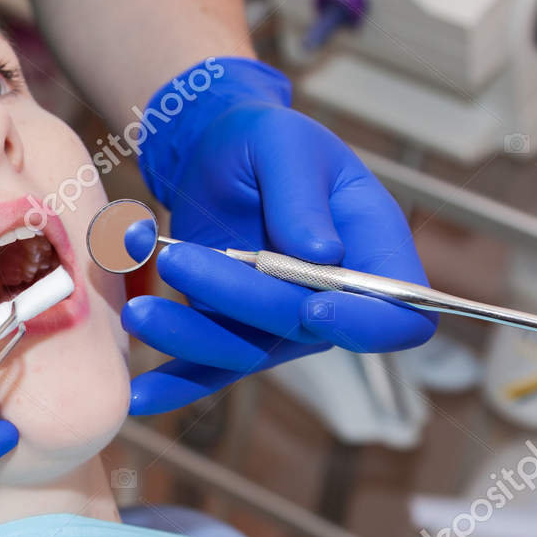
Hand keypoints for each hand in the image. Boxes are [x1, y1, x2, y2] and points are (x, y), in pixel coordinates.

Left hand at [127, 58, 434, 414]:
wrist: (214, 149)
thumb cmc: (264, 139)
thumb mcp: (284, 142)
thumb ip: (301, 194)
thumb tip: (320, 254)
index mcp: (373, 246)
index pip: (399, 313)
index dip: (367, 323)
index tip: (315, 306)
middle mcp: (335, 297)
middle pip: (303, 328)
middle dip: (241, 300)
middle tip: (180, 260)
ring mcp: (282, 323)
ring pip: (246, 350)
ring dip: (191, 338)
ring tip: (137, 310)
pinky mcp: (233, 331)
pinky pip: (208, 367)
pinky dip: (174, 383)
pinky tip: (140, 397)